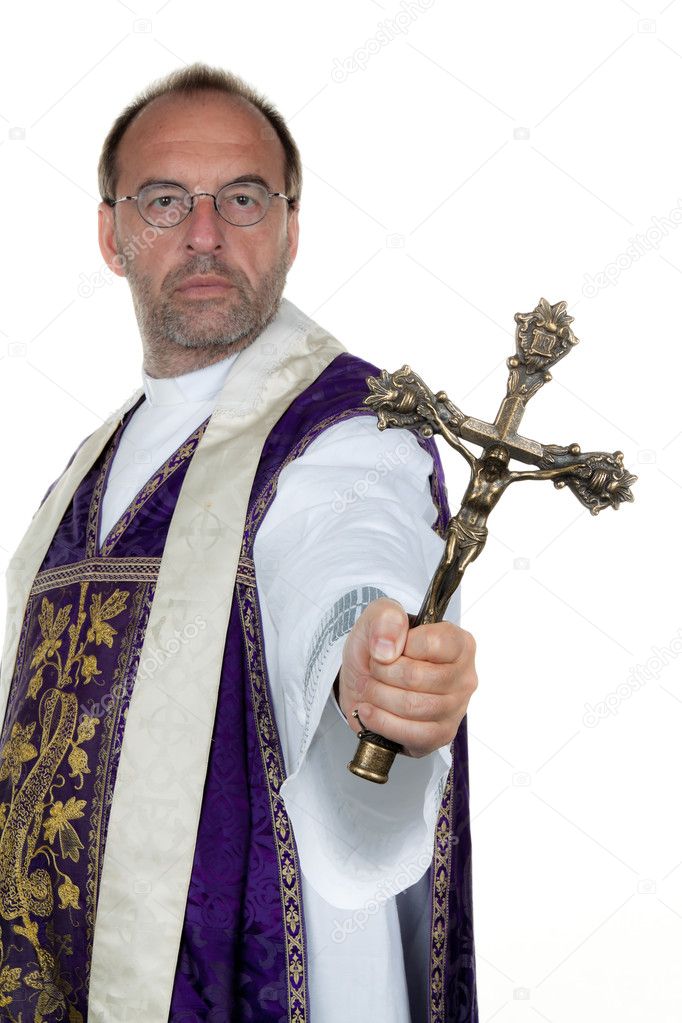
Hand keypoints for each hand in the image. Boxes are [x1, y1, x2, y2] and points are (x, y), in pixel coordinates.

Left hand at [335, 597, 476, 757]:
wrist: (364, 677)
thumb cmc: (381, 646)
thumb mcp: (378, 617)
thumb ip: (386, 618)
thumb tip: (388, 649)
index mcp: (459, 643)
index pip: (433, 643)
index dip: (401, 646)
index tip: (387, 647)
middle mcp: (464, 677)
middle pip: (417, 677)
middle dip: (382, 673)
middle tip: (372, 669)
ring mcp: (456, 709)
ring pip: (412, 707)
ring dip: (378, 696)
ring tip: (368, 687)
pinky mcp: (441, 735)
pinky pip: (411, 734)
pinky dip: (381, 722)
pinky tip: (368, 710)